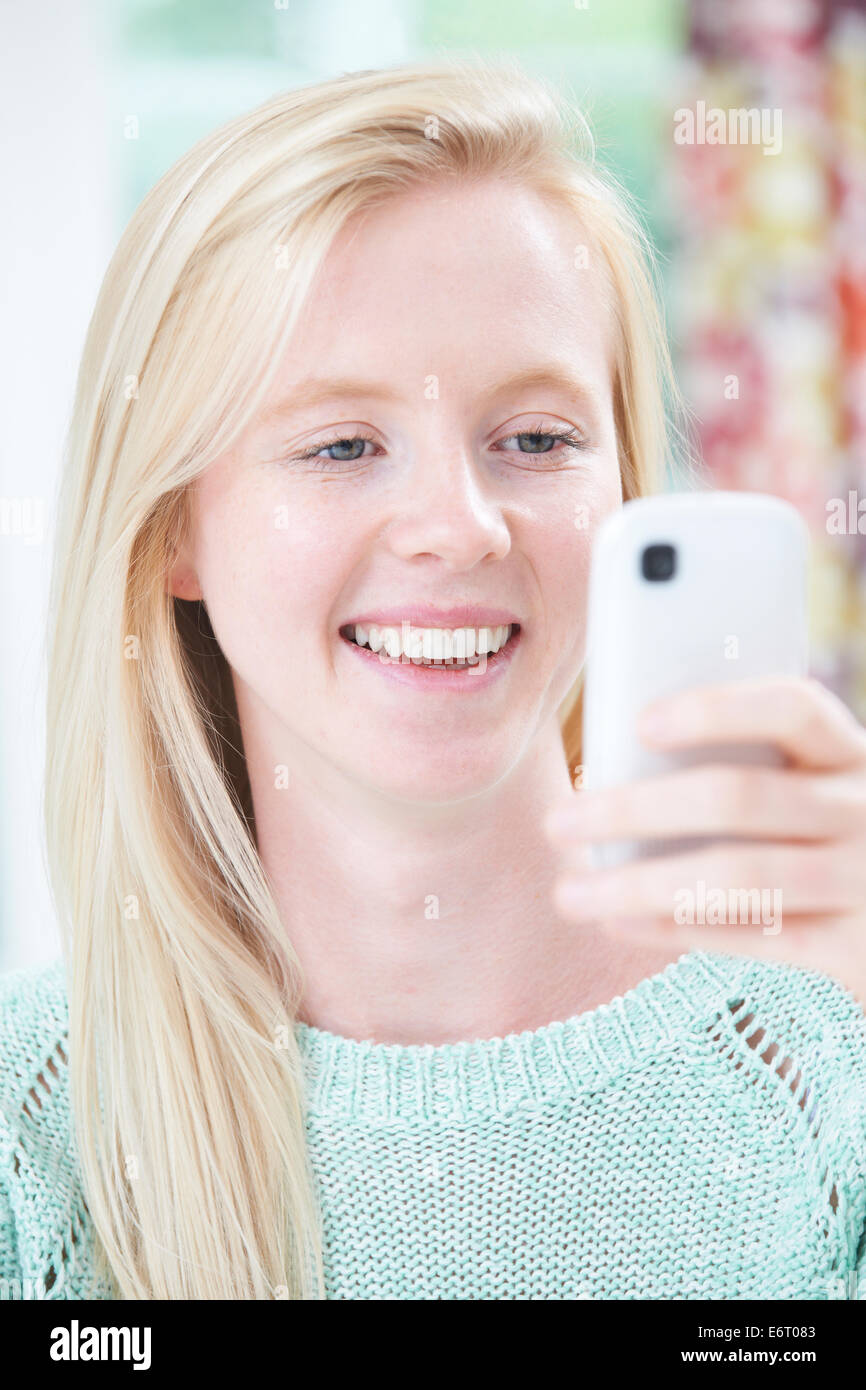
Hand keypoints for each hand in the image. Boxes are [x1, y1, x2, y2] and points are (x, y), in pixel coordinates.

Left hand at [543, 675, 865, 1010]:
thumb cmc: (823, 846)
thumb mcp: (811, 793)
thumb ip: (747, 772)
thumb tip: (621, 773)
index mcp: (848, 755)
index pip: (794, 709)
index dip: (716, 711)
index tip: (640, 721)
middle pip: (740, 796)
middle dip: (636, 809)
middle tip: (559, 823)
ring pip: (738, 876)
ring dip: (640, 884)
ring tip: (572, 894)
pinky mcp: (857, 952)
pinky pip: (757, 939)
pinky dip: (678, 929)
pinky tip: (620, 923)